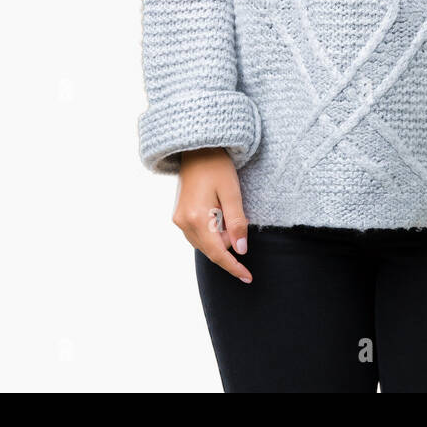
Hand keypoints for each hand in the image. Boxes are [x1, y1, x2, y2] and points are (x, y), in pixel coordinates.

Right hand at [173, 147, 252, 282]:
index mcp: (197, 218)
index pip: (217, 253)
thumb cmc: (217, 166)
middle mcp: (183, 222)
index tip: (248, 277)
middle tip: (238, 214)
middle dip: (228, 241)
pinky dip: (212, 230)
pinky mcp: (179, 215)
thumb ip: (237, 223)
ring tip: (226, 209)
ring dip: (220, 235)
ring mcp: (179, 219)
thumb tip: (240, 250)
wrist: (197, 148)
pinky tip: (218, 212)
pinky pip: (198, 234)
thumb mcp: (233, 193)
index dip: (234, 267)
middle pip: (211, 249)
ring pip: (205, 243)